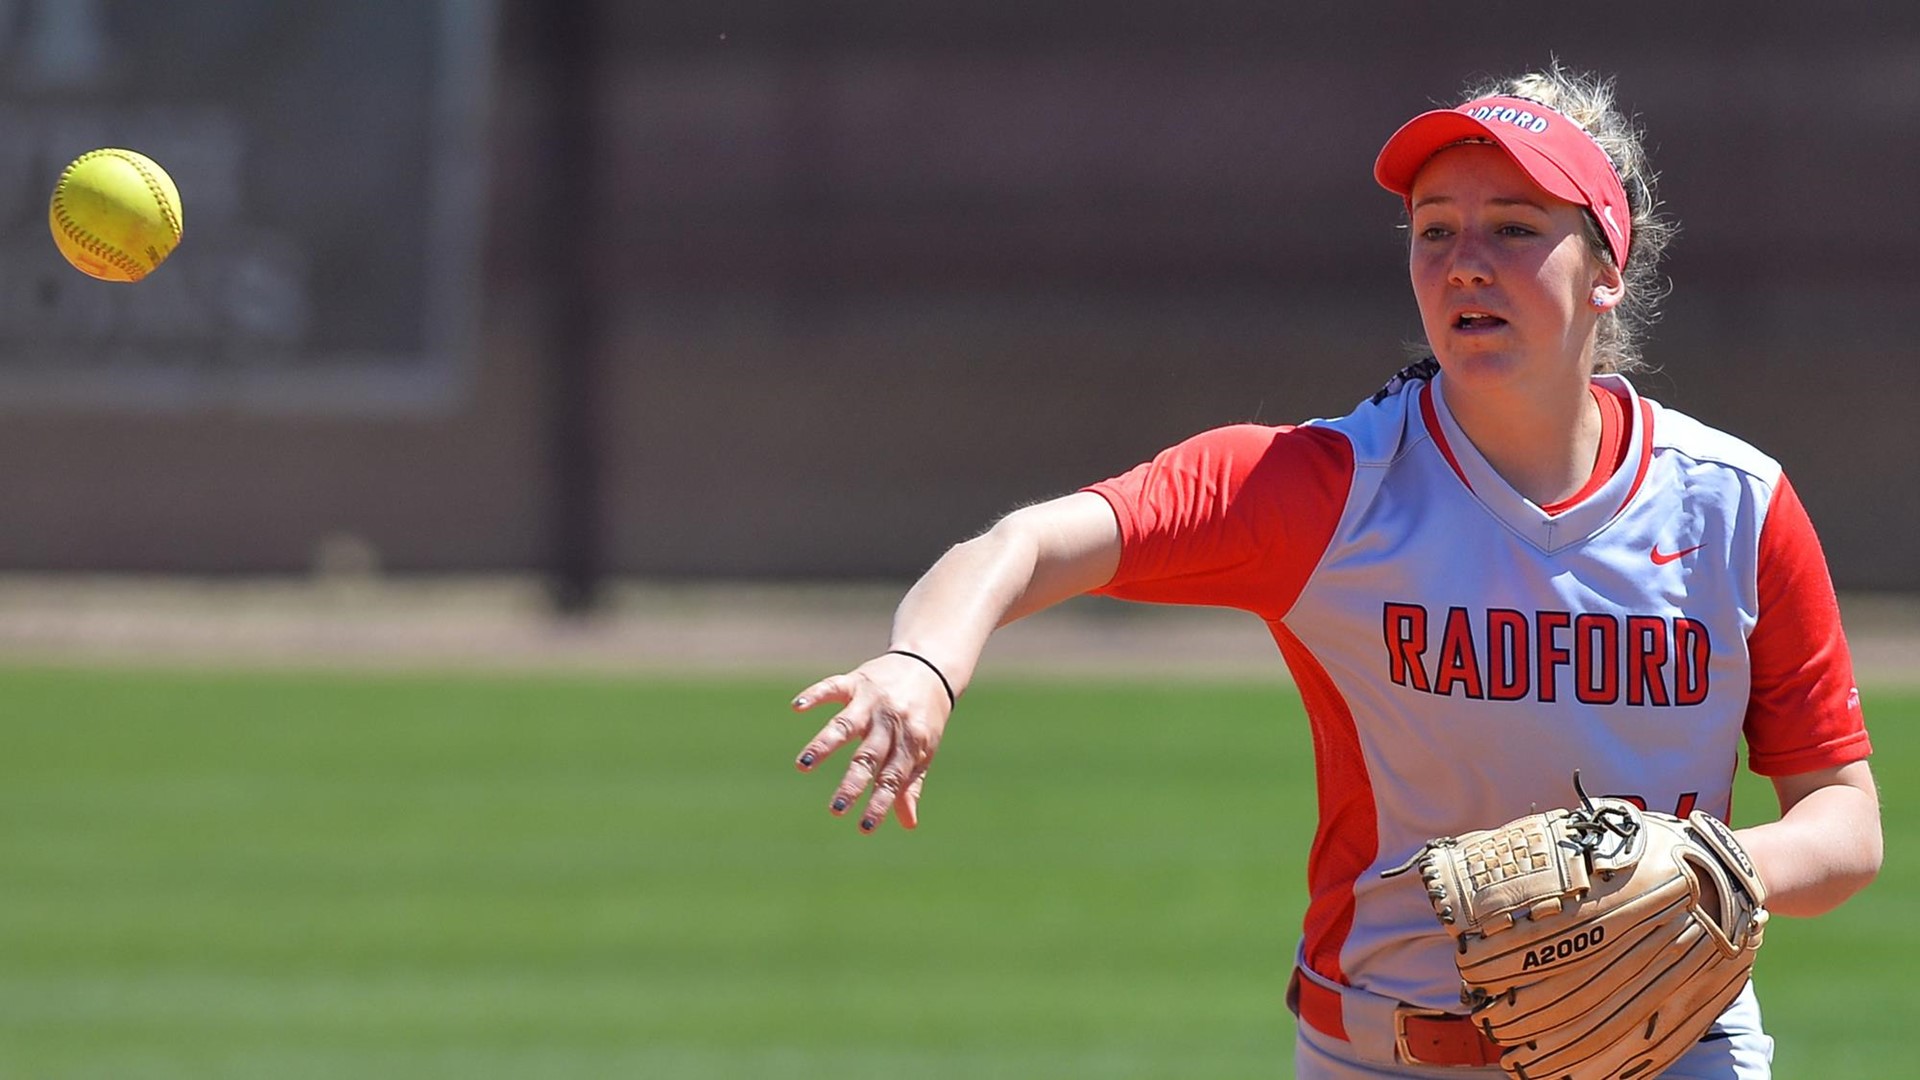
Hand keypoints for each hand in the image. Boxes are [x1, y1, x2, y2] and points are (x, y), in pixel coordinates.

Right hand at [792, 652, 954, 832]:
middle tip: (836, 808)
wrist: (929, 665)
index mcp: (911, 743)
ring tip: (803, 765)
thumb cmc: (925, 716)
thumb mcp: (923, 750)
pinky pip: (833, 687)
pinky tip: (797, 707)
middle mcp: (891, 722)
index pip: (893, 779)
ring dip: (824, 745)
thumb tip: (908, 824)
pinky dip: (815, 695)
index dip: (880, 804)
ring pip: (845, 725)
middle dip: (853, 783)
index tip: (864, 827)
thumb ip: (910, 785)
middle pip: (868, 757)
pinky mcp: (856, 681)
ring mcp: (872, 701)